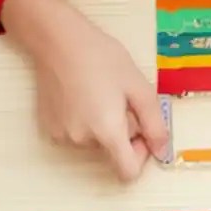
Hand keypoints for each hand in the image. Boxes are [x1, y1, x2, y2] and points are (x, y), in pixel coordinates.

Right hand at [1, 0, 167, 181]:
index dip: (141, 158)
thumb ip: (155, 125)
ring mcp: (61, 135)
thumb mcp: (140, 89)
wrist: (57, 39)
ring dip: (104, 127)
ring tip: (100, 95)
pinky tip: (83, 97)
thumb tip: (162, 151)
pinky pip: (77, 135)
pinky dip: (85, 123)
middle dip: (123, 133)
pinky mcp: (49, 127)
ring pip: (95, 144)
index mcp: (106, 132)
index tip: (142, 135)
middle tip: (120, 101)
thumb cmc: (101, 58)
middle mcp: (81, 140)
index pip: (127, 172)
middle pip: (112, 153)